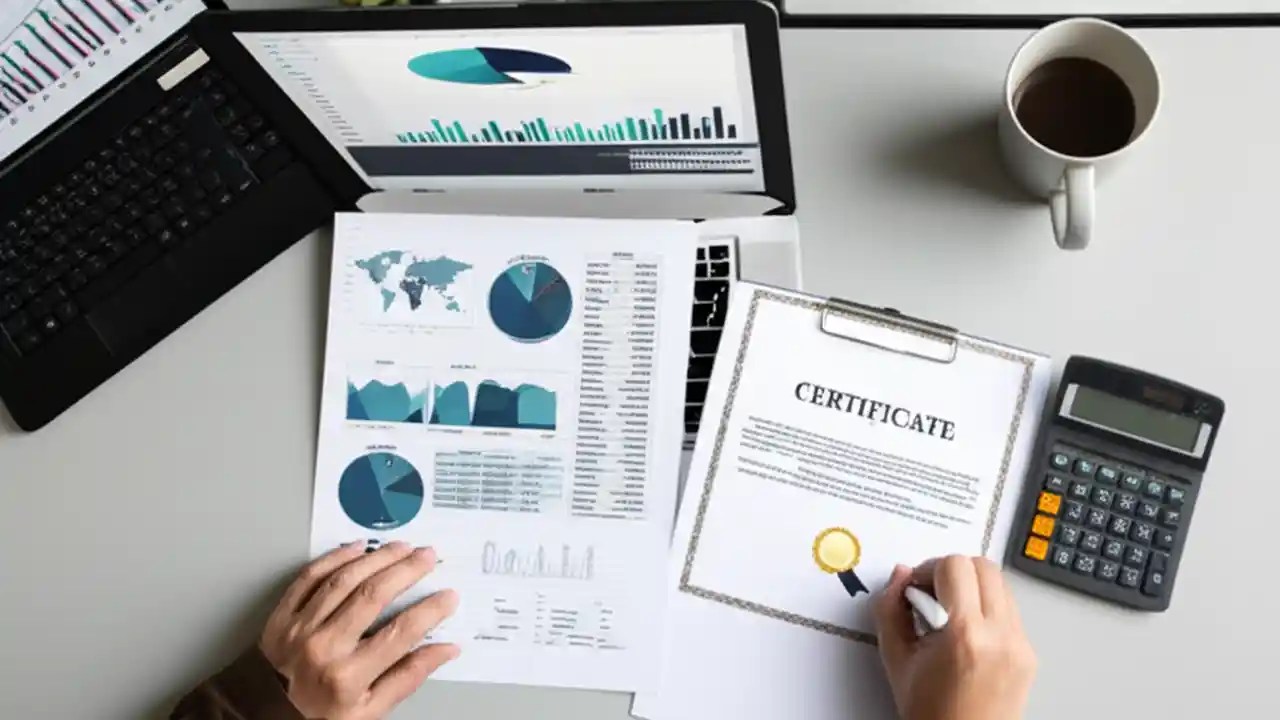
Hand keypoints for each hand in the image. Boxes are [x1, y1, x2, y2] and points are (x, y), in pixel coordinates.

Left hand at [260, 541, 459, 719]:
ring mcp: (299, 628)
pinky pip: (310, 577)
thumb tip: (446, 649)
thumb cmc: (319, 716)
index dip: (430, 611)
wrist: (263, 716)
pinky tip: (357, 548)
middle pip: (373, 595)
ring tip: (401, 547)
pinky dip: (335, 558)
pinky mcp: (282, 616)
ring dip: (376, 558)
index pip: (400, 633)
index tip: (448, 597)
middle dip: (406, 570)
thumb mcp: (369, 711)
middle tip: (428, 556)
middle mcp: (324, 648)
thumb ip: (408, 677)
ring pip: (344, 580)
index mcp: (348, 677)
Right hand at [873, 556, 1035, 719]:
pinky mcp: (1029, 654)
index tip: (916, 586)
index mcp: (966, 636)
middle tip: (932, 592)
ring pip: (1000, 585)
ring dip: (972, 587)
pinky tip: (965, 631)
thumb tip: (900, 576)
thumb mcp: (897, 659)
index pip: (955, 566)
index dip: (928, 568)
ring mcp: (1020, 645)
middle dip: (953, 571)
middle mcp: (1001, 637)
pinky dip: (986, 609)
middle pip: (983, 566)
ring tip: (948, 614)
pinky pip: (1009, 611)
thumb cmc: (933, 715)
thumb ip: (890, 609)